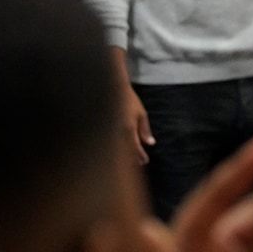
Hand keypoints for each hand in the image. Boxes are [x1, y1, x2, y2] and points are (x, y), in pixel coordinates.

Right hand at [111, 47, 153, 165]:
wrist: (110, 88)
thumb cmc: (127, 100)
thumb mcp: (140, 113)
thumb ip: (145, 129)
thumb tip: (151, 143)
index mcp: (128, 129)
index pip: (135, 149)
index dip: (140, 156)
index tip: (145, 161)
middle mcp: (117, 134)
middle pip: (125, 154)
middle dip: (132, 159)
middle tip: (139, 163)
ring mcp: (109, 132)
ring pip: (116, 151)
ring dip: (124, 156)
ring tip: (129, 160)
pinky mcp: (101, 131)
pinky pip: (109, 144)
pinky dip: (114, 149)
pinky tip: (117, 150)